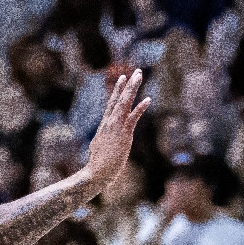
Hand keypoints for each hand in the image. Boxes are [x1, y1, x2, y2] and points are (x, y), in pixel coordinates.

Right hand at [83, 69, 150, 189]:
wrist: (96, 173)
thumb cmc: (97, 166)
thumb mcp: (97, 151)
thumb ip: (99, 145)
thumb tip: (95, 147)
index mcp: (105, 125)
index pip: (112, 103)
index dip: (118, 90)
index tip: (122, 79)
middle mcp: (109, 122)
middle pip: (119, 98)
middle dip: (128, 84)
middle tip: (136, 71)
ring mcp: (116, 126)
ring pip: (125, 102)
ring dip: (133, 88)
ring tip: (139, 75)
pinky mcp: (123, 134)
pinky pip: (133, 117)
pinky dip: (141, 108)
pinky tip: (148, 99)